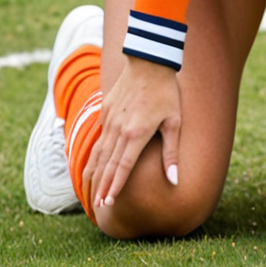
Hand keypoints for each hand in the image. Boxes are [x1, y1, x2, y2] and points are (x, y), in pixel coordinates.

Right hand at [87, 56, 180, 208]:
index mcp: (136, 134)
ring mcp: (110, 119)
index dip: (115, 186)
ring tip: (91, 189)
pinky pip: (99, 136)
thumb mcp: (174, 122)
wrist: (148, 61)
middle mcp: (119, 129)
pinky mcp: (106, 110)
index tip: (108, 202)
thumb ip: (172, 153)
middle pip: (108, 163)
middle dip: (103, 185)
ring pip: (99, 151)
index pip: (123, 167)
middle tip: (99, 205)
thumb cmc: (166, 92)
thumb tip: (175, 180)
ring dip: (95, 171)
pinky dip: (95, 152)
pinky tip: (94, 162)